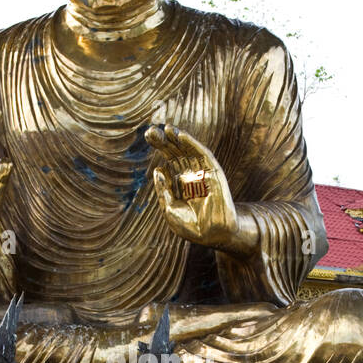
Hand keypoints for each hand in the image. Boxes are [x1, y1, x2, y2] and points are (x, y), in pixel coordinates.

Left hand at [146, 124, 253, 251]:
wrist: (211, 234)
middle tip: (152, 130)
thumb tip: (159, 168)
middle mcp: (190, 174)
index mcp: (179, 182)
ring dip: (178, 139)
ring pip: (189, 151)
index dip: (160, 146)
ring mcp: (202, 172)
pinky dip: (193, 144)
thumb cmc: (191, 226)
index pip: (169, 159)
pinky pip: (203, 155)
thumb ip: (164, 190)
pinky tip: (181, 136)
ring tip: (166, 128)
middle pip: (176, 152)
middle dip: (164, 141)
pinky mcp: (213, 173)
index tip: (148, 135)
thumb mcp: (170, 209)